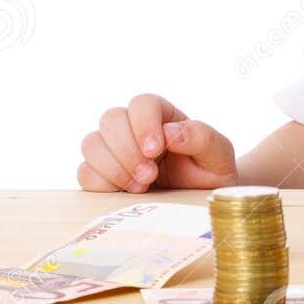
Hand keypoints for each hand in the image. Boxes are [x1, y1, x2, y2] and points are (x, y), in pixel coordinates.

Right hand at [77, 93, 237, 191]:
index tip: (156, 150)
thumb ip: (202, 137)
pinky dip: (102, 183)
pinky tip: (127, 193)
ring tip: (142, 186)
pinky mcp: (101, 175)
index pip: (142, 103)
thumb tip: (170, 133)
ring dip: (113, 167)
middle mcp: (133, 128)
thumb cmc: (211, 172)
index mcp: (163, 115)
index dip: (144, 123)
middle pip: (110, 119)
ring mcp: (114, 151)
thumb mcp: (219, 154)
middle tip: (150, 175)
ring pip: (91, 143)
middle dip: (127, 149)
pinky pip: (85, 173)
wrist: (201, 200)